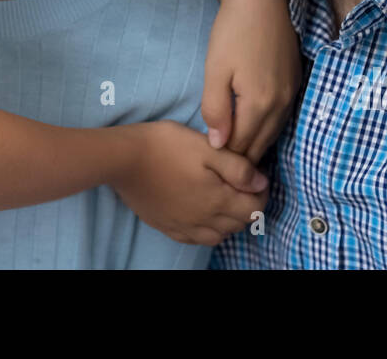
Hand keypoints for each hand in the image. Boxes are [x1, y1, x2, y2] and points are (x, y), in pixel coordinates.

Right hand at [111, 120, 268, 245]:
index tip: (258, 176)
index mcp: (218, 200)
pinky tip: (202, 215)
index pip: (255, 208)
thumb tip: (261, 183)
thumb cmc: (166, 146)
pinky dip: (207, 230)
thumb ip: (238, 168)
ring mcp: (184, 226)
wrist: (124, 159)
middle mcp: (204, 220)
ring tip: (224, 200)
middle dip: (248, 206)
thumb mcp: (208, 148)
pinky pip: (195, 238)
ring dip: (229, 221)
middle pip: (239, 223)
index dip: (262, 193)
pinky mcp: (167, 226)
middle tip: (243, 185)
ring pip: (219, 235)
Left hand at [201, 0, 301, 161]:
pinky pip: (281, 118)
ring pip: (273, 134)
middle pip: (260, 145)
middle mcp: (281, 104)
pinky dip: (267, 129)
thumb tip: (218, 144)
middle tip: (220, 166)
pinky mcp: (296, 82)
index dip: (223, 157)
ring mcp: (292, 93)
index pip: (241, 146)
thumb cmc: (232, 32)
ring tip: (235, 154)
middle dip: (240, 157)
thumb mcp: (215, 70)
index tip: (208, 162)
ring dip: (255, 145)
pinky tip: (254, 129)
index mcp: (260, 104)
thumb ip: (215, 109)